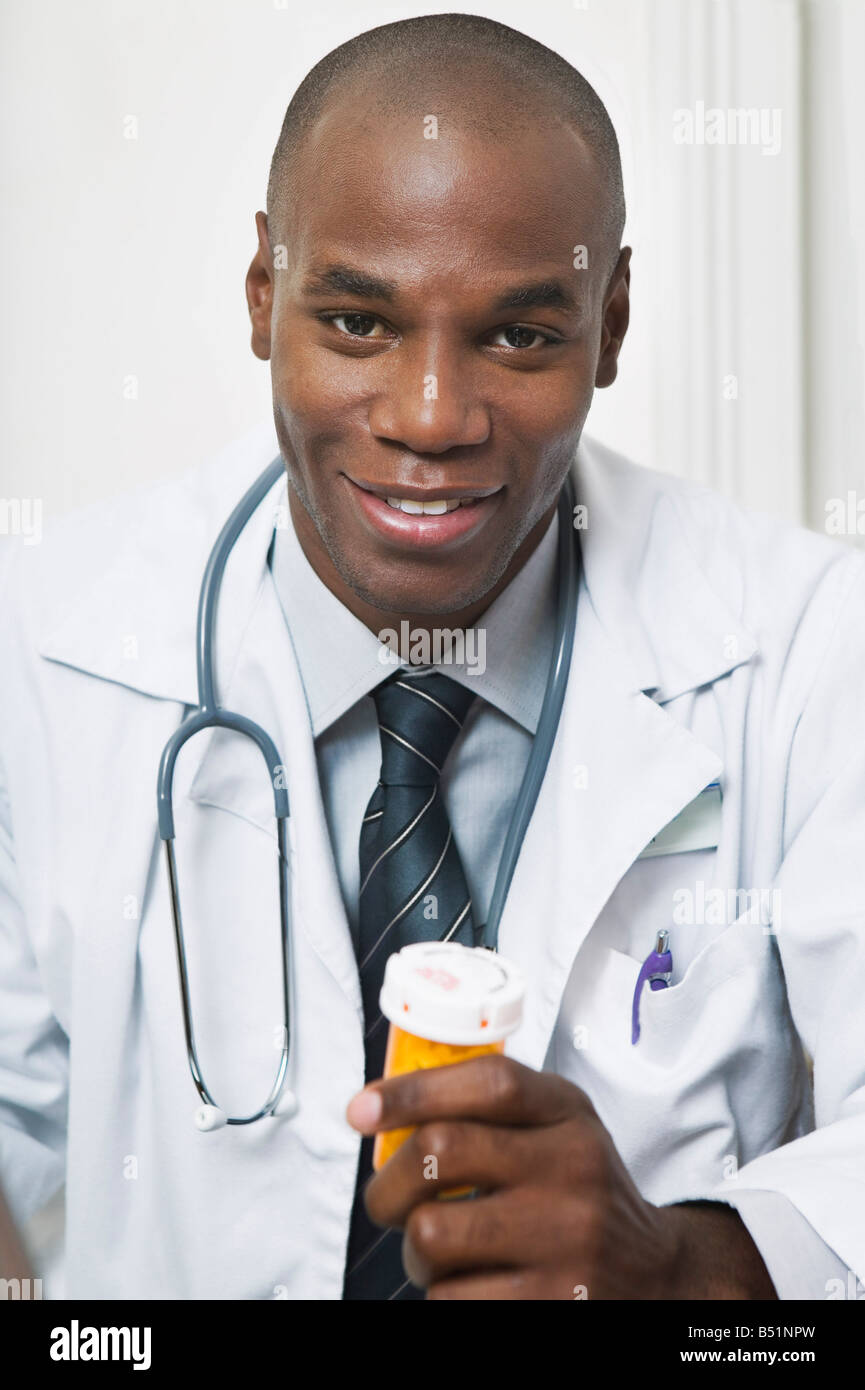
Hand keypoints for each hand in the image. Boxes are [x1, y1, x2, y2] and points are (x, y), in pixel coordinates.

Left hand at [346, 1054, 777, 1299]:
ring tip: (438, 1250)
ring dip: (415, 1251)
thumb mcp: (556, 1127)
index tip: (362, 1110)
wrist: (657, 1275)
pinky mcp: (554, 1304)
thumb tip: (380, 1112)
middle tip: (387, 1202)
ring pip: (432, 1234)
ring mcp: (567, 1239)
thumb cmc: (581, 1193)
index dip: (412, 1091)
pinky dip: (444, 1294)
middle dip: (389, 1182)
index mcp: (568, 1114)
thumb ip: (487, 1107)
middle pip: (441, 1151)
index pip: (488, 1083)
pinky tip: (472, 1283)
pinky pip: (452, 1299)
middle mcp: (574, 1168)